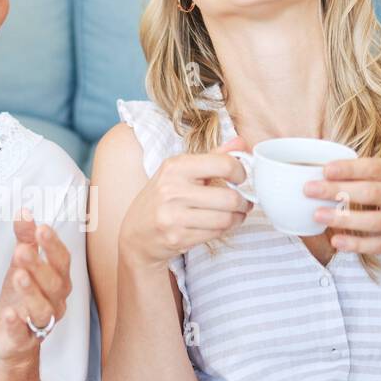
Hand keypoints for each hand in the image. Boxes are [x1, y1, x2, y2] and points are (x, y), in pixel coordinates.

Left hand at [0, 207, 71, 366]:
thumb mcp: (22, 265)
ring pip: (42, 308)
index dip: (53, 246)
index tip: (41, 228)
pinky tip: (9, 314)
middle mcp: (56, 302)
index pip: (61, 261)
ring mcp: (42, 323)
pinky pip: (23, 333)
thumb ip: (25, 239)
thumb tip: (24, 212)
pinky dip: (17, 324)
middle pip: (54, 284)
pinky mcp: (24, 340)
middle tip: (22, 251)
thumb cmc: (21, 298)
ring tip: (18, 276)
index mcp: (58, 281)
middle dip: (40, 266)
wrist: (13, 339)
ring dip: (31, 292)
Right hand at [119, 134, 252, 268]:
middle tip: (244, 202)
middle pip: (229, 197)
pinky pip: (216, 233)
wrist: (136, 232)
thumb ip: (213, 156)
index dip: (240, 172)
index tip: (240, 178)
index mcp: (175, 166)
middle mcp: (172, 189)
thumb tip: (242, 142)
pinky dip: (224, 229)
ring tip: (235, 214)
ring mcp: (173, 216)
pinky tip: (220, 224)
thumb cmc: (162, 198)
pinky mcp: (177, 237)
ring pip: (225, 218)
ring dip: (237, 217)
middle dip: (243, 201)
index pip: (223, 164)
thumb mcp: (180, 172)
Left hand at [304, 156, 380, 268]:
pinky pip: (379, 243)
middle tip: (309, 190)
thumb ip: (374, 172)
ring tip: (317, 215)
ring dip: (343, 218)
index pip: (374, 168)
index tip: (324, 169)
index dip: (349, 169)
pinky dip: (357, 244)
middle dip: (336, 191)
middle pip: (370, 192)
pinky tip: (337, 242)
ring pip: (373, 219)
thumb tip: (329, 169)